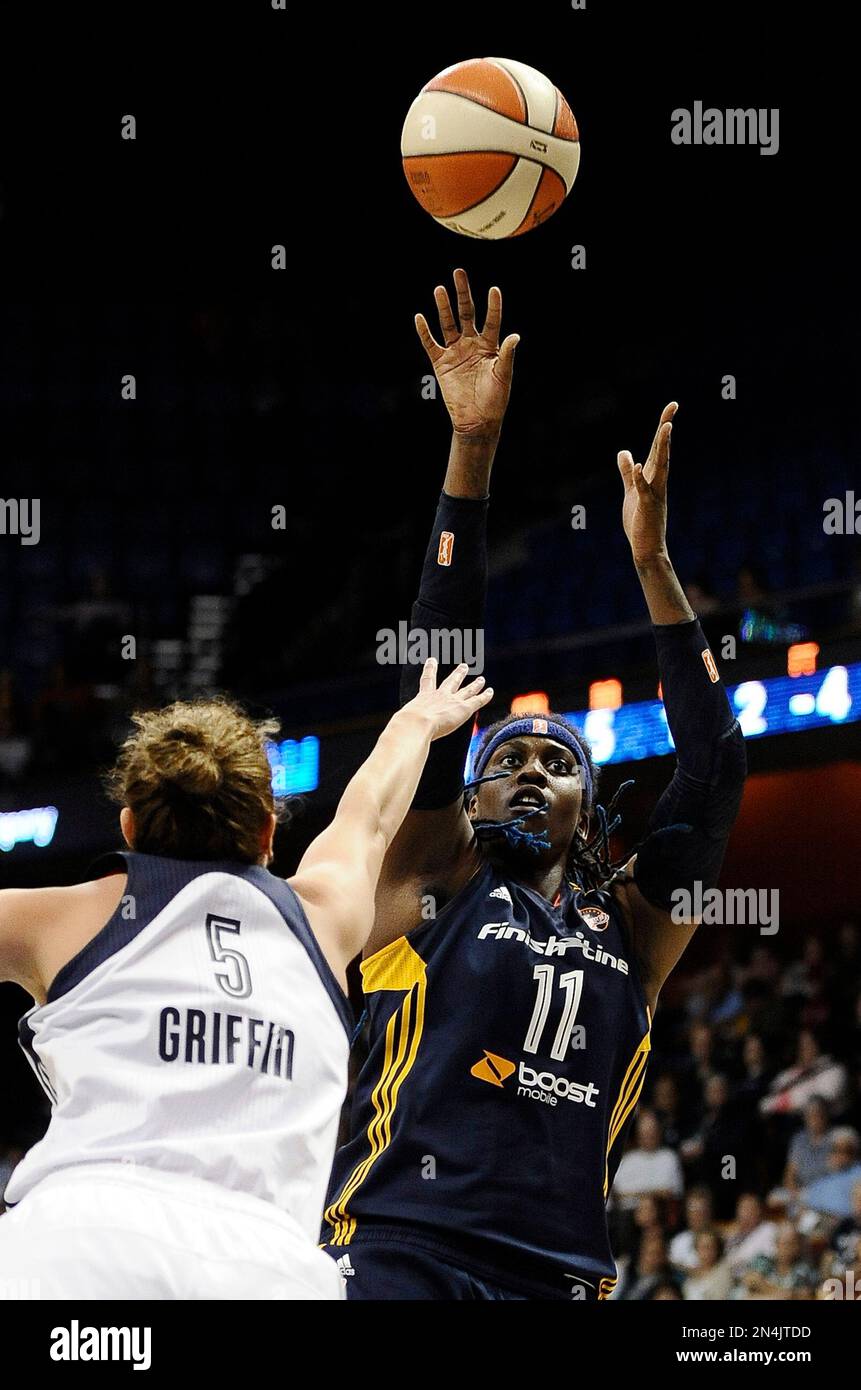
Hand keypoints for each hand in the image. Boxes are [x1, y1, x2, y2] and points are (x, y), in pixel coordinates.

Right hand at [401, 659, 492, 740]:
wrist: (416, 723)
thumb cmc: (406, 726)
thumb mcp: (403, 723)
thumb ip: (402, 729)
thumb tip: (397, 740)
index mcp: (424, 697)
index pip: (427, 680)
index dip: (430, 669)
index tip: (432, 660)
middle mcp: (440, 695)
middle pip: (451, 682)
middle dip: (458, 674)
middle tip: (464, 666)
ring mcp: (452, 701)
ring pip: (467, 690)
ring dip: (475, 684)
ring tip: (481, 679)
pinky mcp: (463, 708)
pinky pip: (477, 700)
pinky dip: (484, 695)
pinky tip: (490, 691)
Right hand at [415, 269, 518, 438]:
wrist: (477, 421)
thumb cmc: (495, 400)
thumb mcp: (504, 376)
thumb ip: (507, 355)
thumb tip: (515, 336)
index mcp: (489, 346)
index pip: (492, 321)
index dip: (493, 306)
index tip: (494, 289)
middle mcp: (471, 344)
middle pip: (466, 313)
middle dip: (462, 294)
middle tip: (458, 273)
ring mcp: (455, 353)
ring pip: (448, 324)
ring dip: (443, 307)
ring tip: (439, 289)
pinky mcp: (441, 364)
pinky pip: (431, 344)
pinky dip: (424, 332)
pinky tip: (419, 317)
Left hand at [617, 402, 677, 566]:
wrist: (646, 548)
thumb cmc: (640, 521)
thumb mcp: (631, 491)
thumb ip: (628, 472)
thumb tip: (624, 452)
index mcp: (653, 476)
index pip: (659, 448)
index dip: (663, 427)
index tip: (672, 407)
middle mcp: (658, 482)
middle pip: (663, 451)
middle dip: (666, 429)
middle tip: (672, 408)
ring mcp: (654, 494)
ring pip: (661, 466)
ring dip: (664, 447)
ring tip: (667, 428)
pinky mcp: (647, 507)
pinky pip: (644, 491)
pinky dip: (641, 478)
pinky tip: (639, 466)